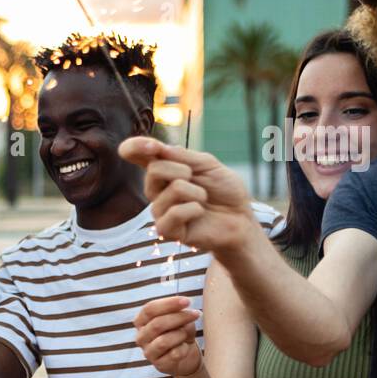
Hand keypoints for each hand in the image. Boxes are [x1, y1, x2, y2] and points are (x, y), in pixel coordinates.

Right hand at [118, 136, 257, 256]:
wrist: (241, 218)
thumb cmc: (224, 191)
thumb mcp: (207, 164)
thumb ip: (182, 155)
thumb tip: (156, 149)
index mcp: (163, 169)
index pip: (136, 155)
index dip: (134, 147)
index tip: (150, 146)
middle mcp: (156, 190)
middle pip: (154, 169)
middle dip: (182, 169)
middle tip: (196, 179)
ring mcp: (160, 210)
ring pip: (172, 190)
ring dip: (197, 192)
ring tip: (203, 200)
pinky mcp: (167, 231)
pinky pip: (175, 213)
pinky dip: (194, 209)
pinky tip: (200, 213)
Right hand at [134, 296, 202, 376]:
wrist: (186, 357)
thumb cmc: (180, 333)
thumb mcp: (181, 320)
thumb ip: (180, 314)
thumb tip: (185, 310)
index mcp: (141, 321)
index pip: (149, 309)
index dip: (168, 304)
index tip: (187, 301)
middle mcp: (141, 337)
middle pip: (157, 324)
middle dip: (179, 317)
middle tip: (196, 314)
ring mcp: (148, 353)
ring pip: (164, 341)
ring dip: (181, 334)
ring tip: (187, 334)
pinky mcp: (159, 365)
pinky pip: (174, 354)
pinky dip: (184, 348)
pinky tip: (185, 347)